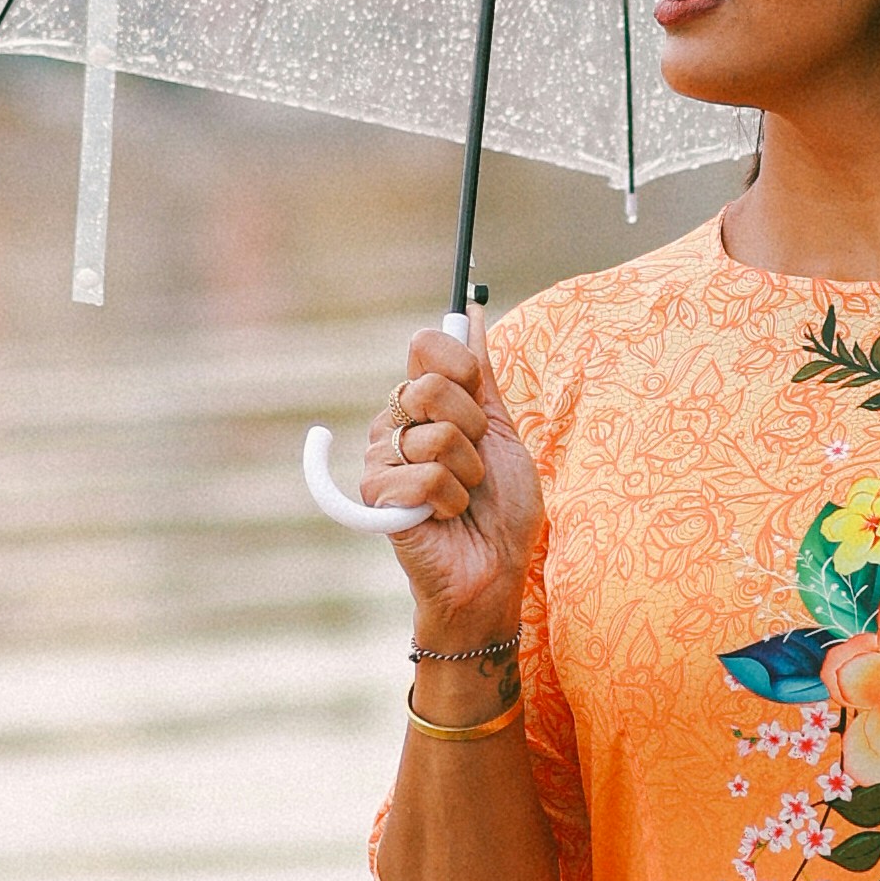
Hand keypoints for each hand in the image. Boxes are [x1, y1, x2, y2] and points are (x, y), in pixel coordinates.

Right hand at [364, 316, 542, 665]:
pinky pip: (423, 477)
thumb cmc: (503, 507)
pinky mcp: (376, 497)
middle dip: (473, 429)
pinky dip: (450, 502)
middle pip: (428, 387)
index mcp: (425, 402)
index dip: (460, 365)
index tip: (480, 396)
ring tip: (464, 498)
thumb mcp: (503, 431)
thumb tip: (471, 311)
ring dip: (468, 473)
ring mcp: (382, 459)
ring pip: (433, 437)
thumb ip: (482, 375)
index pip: (425, 345)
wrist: (497, 569)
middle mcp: (396, 423)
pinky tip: (446, 518)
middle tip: (477, 464)